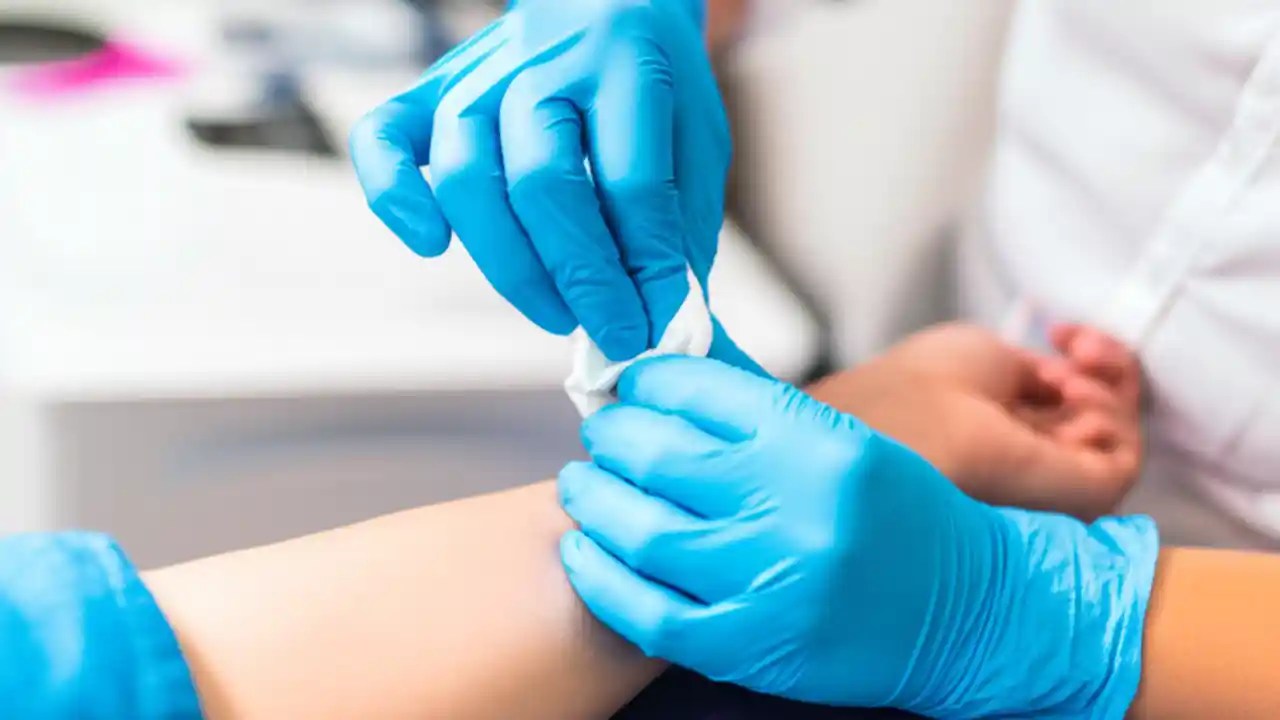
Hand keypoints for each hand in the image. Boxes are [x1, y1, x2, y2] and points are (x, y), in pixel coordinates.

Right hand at [350, 0, 726, 360]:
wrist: (609, 0)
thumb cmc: (656, 90)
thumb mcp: (695, 142)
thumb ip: (679, 228)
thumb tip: (666, 328)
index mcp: (627, 63)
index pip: (630, 182)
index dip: (642, 269)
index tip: (652, 330)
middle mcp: (545, 62)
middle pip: (542, 184)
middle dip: (580, 278)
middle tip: (611, 334)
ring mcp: (479, 74)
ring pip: (465, 176)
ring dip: (509, 264)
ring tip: (556, 315)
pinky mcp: (431, 89)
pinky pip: (384, 137)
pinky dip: (392, 194)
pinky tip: (430, 244)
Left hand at [559, 356, 1157, 715]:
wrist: (970, 611)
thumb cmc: (901, 520)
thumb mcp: (848, 444)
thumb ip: (761, 420)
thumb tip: (660, 390)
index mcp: (819, 441)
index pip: (698, 390)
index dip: (646, 383)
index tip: (630, 387)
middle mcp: (795, 505)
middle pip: (658, 455)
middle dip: (612, 437)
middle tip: (602, 435)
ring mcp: (772, 579)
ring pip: (641, 530)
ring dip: (594, 500)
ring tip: (583, 485)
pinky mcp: (752, 643)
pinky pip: (647, 611)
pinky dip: (601, 577)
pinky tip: (585, 552)